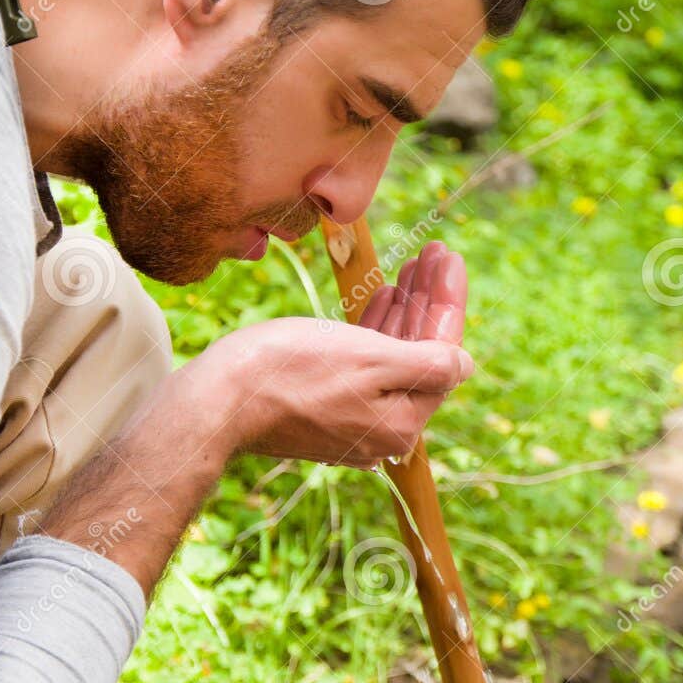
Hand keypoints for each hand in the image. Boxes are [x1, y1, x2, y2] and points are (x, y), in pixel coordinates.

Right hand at [187, 242, 472, 466]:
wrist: (217, 401)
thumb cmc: (291, 371)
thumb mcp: (371, 359)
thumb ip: (427, 362)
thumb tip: (465, 364)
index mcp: (403, 421)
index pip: (443, 352)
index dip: (448, 300)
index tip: (449, 256)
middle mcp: (383, 429)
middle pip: (420, 354)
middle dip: (429, 300)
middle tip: (434, 252)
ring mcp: (353, 422)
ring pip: (392, 357)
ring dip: (405, 309)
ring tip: (413, 265)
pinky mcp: (324, 411)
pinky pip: (363, 365)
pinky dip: (376, 328)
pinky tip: (382, 296)